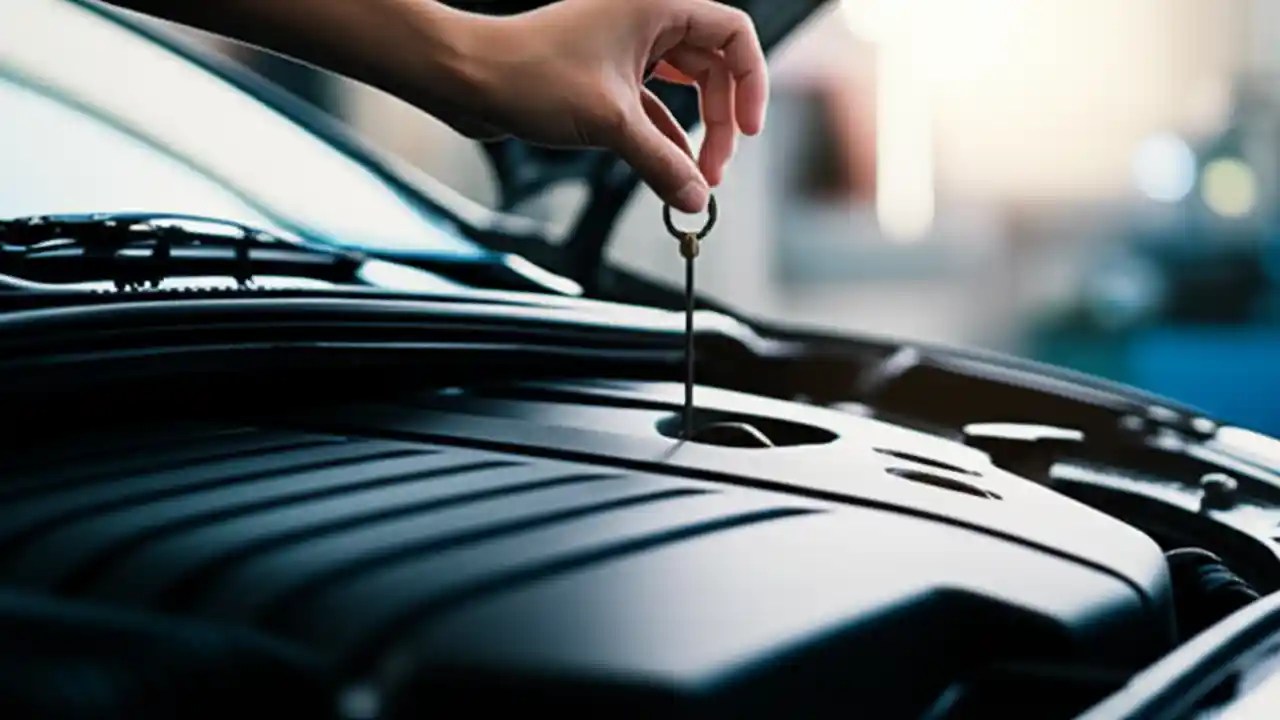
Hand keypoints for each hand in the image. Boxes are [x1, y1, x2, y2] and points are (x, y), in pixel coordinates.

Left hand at [419, 0, 768, 211]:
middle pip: (713, 69)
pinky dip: (663, 140)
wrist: (467, 79)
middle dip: (721, 121)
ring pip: (683, 92)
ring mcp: (625, 50)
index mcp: (656, 7)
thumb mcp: (609, 123)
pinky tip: (669, 175)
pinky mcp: (604, 78)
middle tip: (714, 170)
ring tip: (696, 180)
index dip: (751, 81)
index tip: (750, 129)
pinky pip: (652, 109)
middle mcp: (645, 22)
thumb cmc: (529, 74)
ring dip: (694, 136)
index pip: (733, 34)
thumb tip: (695, 198)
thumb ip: (661, 163)